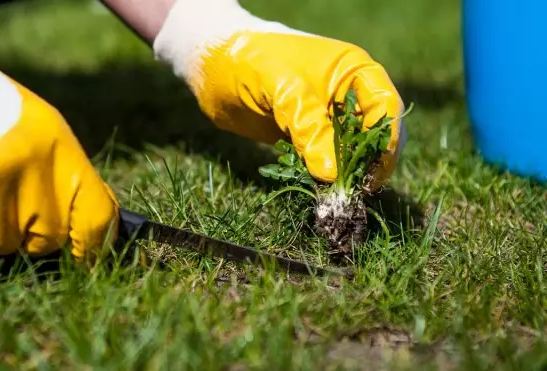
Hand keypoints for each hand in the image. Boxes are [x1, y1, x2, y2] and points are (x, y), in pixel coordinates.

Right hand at [0, 61, 118, 262]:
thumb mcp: (44, 131)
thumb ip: (67, 180)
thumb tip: (90, 229)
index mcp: (60, 158)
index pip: (96, 220)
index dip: (95, 245)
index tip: (87, 256)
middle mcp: (30, 185)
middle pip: (45, 240)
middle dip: (29, 228)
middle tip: (3, 190)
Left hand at [153, 0, 405, 188]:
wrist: (211, 66)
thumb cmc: (249, 62)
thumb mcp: (282, 89)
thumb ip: (308, 127)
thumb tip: (331, 174)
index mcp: (353, 71)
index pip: (386, 108)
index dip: (385, 141)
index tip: (373, 172)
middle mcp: (347, 94)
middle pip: (374, 135)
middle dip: (367, 163)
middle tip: (351, 191)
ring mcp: (328, 117)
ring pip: (351, 152)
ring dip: (345, 174)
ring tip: (333, 195)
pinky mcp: (308, 136)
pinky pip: (325, 160)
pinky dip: (323, 176)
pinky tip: (316, 188)